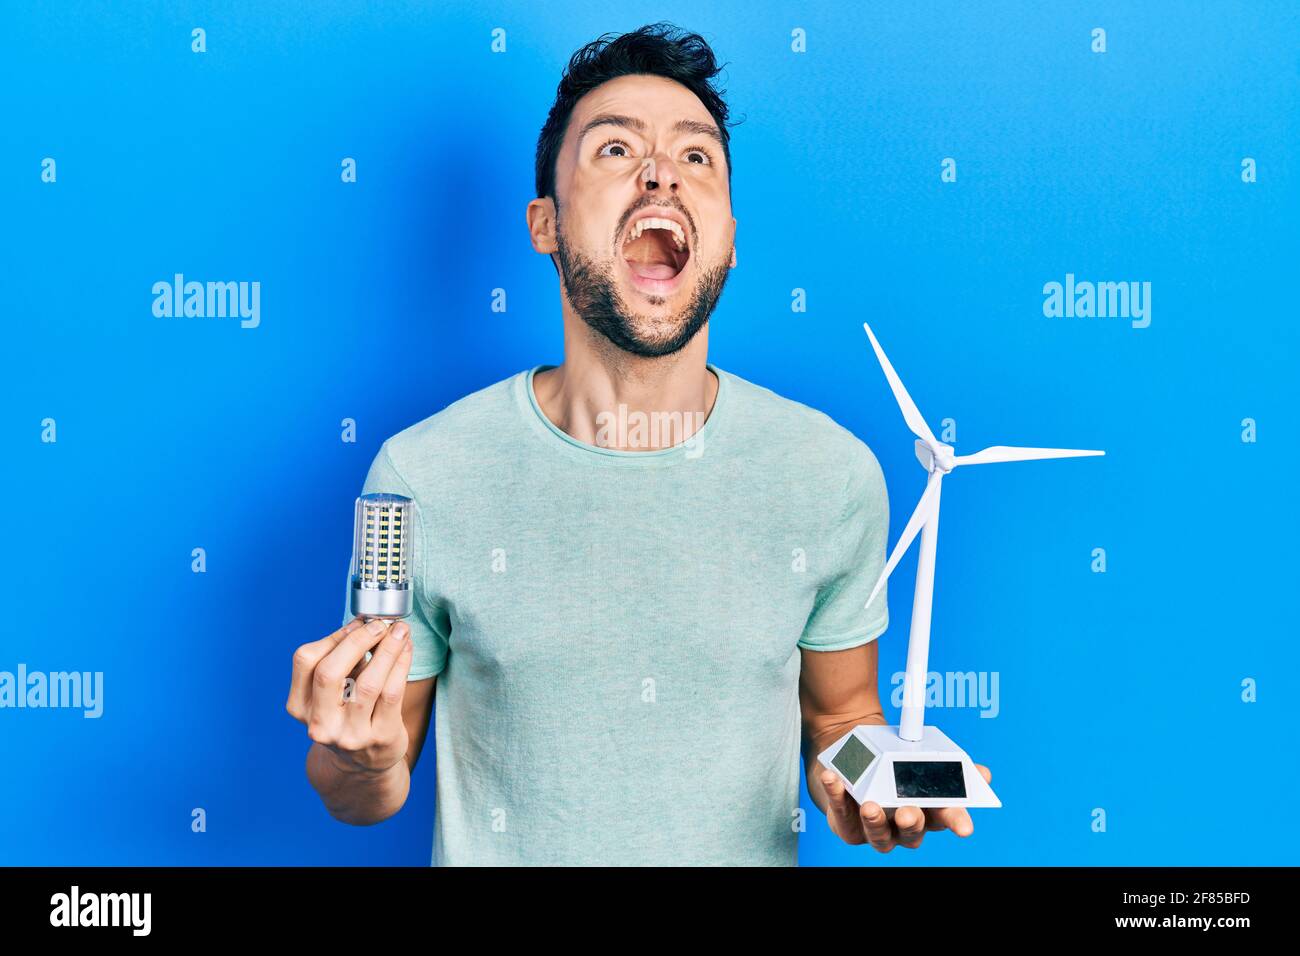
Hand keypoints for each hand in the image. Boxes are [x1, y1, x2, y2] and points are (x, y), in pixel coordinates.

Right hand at [285, 616, 413, 774]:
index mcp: (300, 707)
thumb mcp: (331, 693)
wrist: (362, 766)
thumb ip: (342, 661)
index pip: (306, 661)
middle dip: (357, 641)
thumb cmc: (347, 715)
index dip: (333, 637)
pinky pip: (392, 693)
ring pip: (368, 683)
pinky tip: (406, 649)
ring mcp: (350, 735)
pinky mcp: (380, 738)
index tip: (358, 624)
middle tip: (380, 625)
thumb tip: (365, 624)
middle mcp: (320, 724)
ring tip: (400, 632)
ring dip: (387, 650)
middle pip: (329, 672)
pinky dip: (401, 664)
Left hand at [819, 763, 991, 851]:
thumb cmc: (888, 758)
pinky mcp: (848, 825)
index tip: (964, 826)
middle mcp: (904, 824)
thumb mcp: (917, 754)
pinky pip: (841, 814)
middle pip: (912, 833)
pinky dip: (836, 796)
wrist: (850, 756)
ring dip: (875, 822)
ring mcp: (876, 828)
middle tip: (907, 812)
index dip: (956, 822)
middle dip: (911, 823)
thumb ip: (946, 762)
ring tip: (871, 806)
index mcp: (927, 808)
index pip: (947, 818)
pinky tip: (834, 779)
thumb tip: (984, 774)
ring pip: (879, 836)